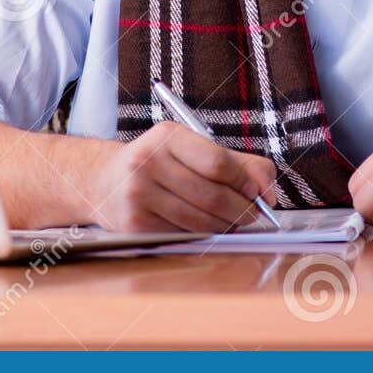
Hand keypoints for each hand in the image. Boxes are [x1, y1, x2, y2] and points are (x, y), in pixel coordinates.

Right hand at [83, 122, 278, 232]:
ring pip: (200, 220)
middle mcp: (148, 161)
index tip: (257, 193)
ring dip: (225, 227)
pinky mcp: (135, 223)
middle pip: (212, 195)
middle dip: (241, 210)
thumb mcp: (192, 150)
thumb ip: (239, 164)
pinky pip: (182, 235)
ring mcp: (138, 194)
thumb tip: (269, 194)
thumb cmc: (160, 164)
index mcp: (167, 136)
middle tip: (253, 215)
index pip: (217, 162)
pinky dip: (202, 236)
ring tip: (232, 224)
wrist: (103, 181)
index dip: (245, 181)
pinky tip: (206, 229)